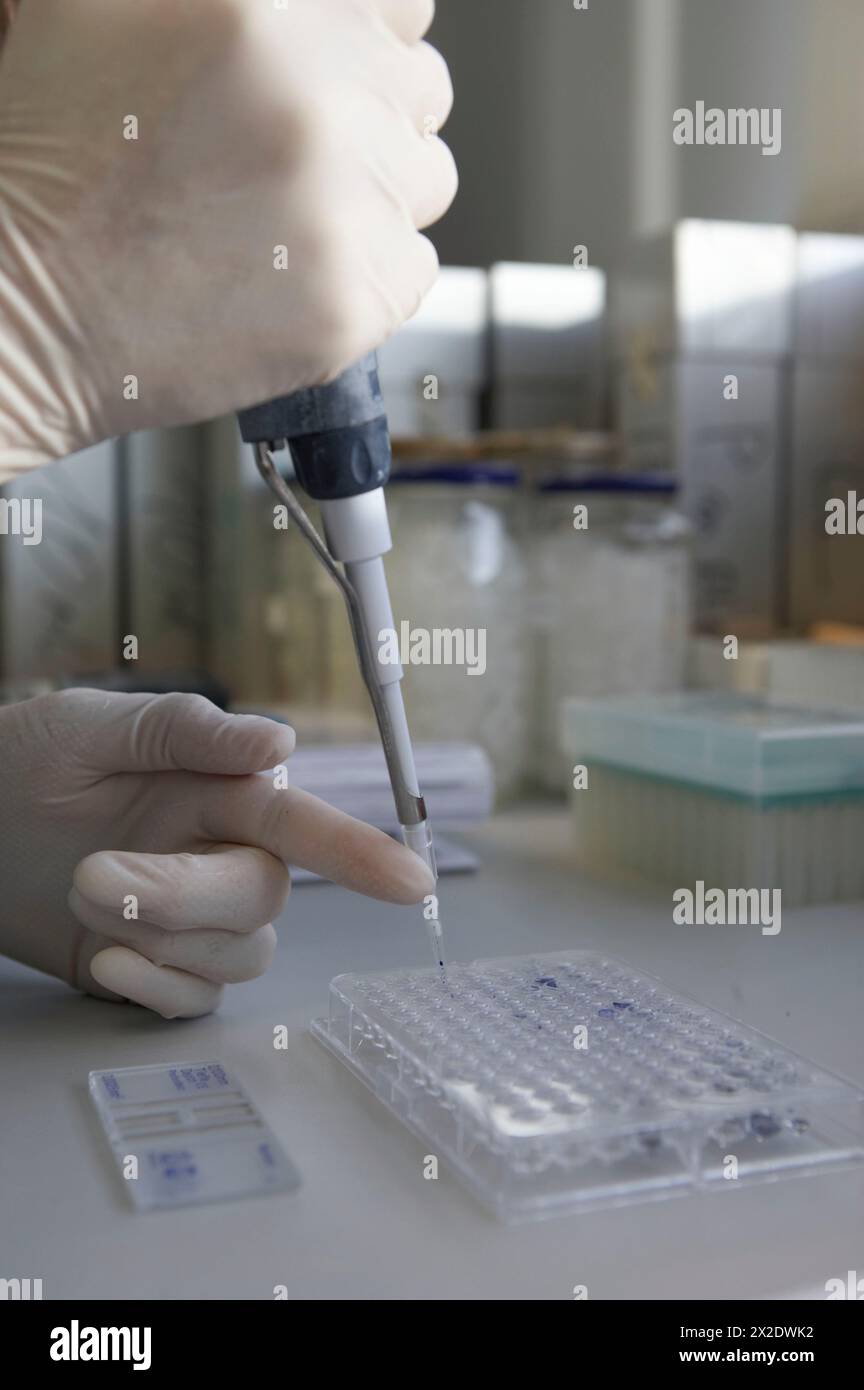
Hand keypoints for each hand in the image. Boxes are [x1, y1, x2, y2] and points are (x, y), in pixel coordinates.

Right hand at [0, 0, 455, 475]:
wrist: (23, 304)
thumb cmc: (54, 162)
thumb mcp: (105, 8)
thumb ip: (232, 1)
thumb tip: (313, 11)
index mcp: (268, 2)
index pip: (401, 7)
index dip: (363, 43)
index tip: (331, 77)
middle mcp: (320, 92)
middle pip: (421, 92)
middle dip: (370, 119)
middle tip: (288, 158)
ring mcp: (346, 202)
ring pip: (427, 183)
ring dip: (375, 197)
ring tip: (284, 219)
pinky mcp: (354, 300)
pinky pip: (415, 271)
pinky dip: (369, 276)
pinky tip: (290, 274)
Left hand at [0, 689, 432, 1016]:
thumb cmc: (23, 762)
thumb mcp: (95, 726)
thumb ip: (188, 731)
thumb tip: (280, 741)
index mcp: (219, 792)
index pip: (300, 824)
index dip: (355, 851)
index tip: (408, 880)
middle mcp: (219, 855)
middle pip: (263, 898)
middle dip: (186, 896)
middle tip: (94, 873)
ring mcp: (190, 920)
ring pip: (240, 956)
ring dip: (164, 938)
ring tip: (84, 892)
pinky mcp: (155, 969)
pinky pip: (195, 1001)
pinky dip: (158, 989)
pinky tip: (105, 959)